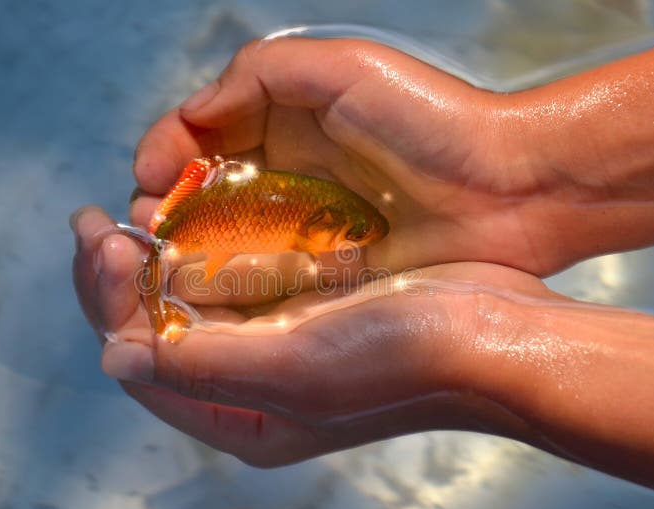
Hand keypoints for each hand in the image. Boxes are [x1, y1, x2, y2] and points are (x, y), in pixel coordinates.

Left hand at [72, 204, 557, 465]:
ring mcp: (279, 350)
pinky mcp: (306, 312)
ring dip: (160, 259)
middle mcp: (252, 390)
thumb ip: (202, 366)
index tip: (99, 240)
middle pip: (160, 334)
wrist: (494, 335)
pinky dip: (208, 251)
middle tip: (96, 220)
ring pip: (194, 306)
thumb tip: (112, 357)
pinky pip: (236, 283)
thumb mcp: (295, 368)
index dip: (108, 302)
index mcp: (241, 418)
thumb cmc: (402, 359)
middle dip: (122, 279)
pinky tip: (195, 218)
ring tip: (135, 213)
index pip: (144, 364)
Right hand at [132, 37, 653, 277]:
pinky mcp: (318, 274)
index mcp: (277, 123)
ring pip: (220, 243)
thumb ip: (260, 73)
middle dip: (163, 212)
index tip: (148, 179)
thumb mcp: (343, 68)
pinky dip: (225, 287)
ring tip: (159, 267)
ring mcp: (296, 230)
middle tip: (145, 233)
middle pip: (198, 196)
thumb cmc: (431, 122)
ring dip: (183, 255)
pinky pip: (258, 281)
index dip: (162, 155)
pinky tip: (202, 295)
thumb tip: (193, 118)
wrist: (508, 192)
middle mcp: (279, 178)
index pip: (196, 137)